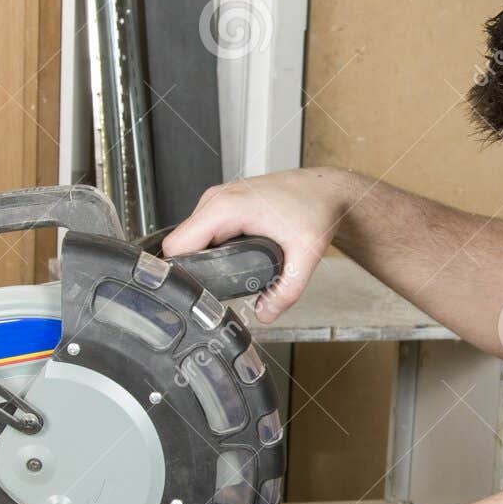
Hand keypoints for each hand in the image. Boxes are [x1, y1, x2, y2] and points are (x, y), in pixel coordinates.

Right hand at [164, 166, 362, 321]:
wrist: (325, 189)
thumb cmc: (315, 208)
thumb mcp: (306, 256)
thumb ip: (286, 292)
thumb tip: (265, 314)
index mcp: (226, 207)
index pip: (178, 245)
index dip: (182, 273)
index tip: (196, 291)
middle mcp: (216, 199)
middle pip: (181, 244)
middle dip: (194, 270)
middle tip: (216, 290)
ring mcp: (218, 199)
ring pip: (190, 237)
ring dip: (201, 259)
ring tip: (225, 276)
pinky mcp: (223, 203)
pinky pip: (203, 230)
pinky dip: (210, 248)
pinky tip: (229, 260)